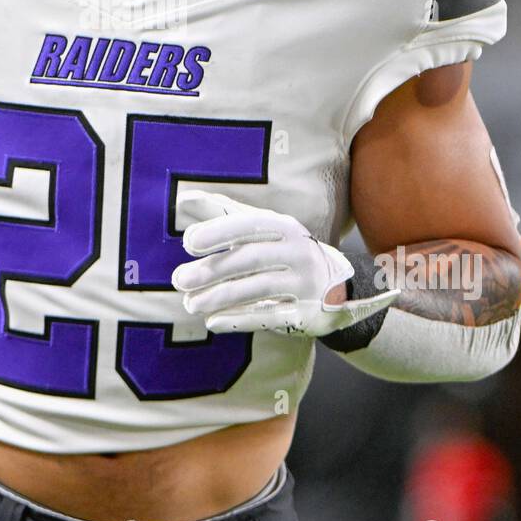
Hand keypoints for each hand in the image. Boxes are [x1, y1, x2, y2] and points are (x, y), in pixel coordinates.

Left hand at [171, 190, 399, 334]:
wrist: (340, 286)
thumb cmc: (286, 251)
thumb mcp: (264, 229)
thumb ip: (224, 213)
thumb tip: (183, 198)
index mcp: (286, 228)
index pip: (250, 225)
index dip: (219, 232)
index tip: (188, 242)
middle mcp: (299, 253)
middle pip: (251, 259)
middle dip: (212, 270)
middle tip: (180, 279)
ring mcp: (305, 285)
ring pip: (257, 289)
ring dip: (219, 297)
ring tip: (190, 304)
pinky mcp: (306, 314)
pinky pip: (269, 317)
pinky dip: (239, 320)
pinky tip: (212, 322)